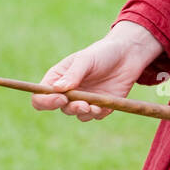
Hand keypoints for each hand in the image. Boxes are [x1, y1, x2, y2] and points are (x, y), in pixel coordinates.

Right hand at [32, 21, 163, 121]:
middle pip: (60, 108)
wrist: (128, 54)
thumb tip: (57, 89)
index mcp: (58, 78)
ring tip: (95, 106)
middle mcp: (69, 91)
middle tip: (83, 104)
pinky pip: (95, 116)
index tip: (61, 98)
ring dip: (85, 113)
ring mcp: (84, 99)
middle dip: (71, 108)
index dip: (46, 101)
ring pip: (78, 115)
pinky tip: (106, 105)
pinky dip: (99, 113)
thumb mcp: (86, 59)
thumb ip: (73, 74)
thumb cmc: (103, 53)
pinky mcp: (100, 105)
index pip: (41, 96)